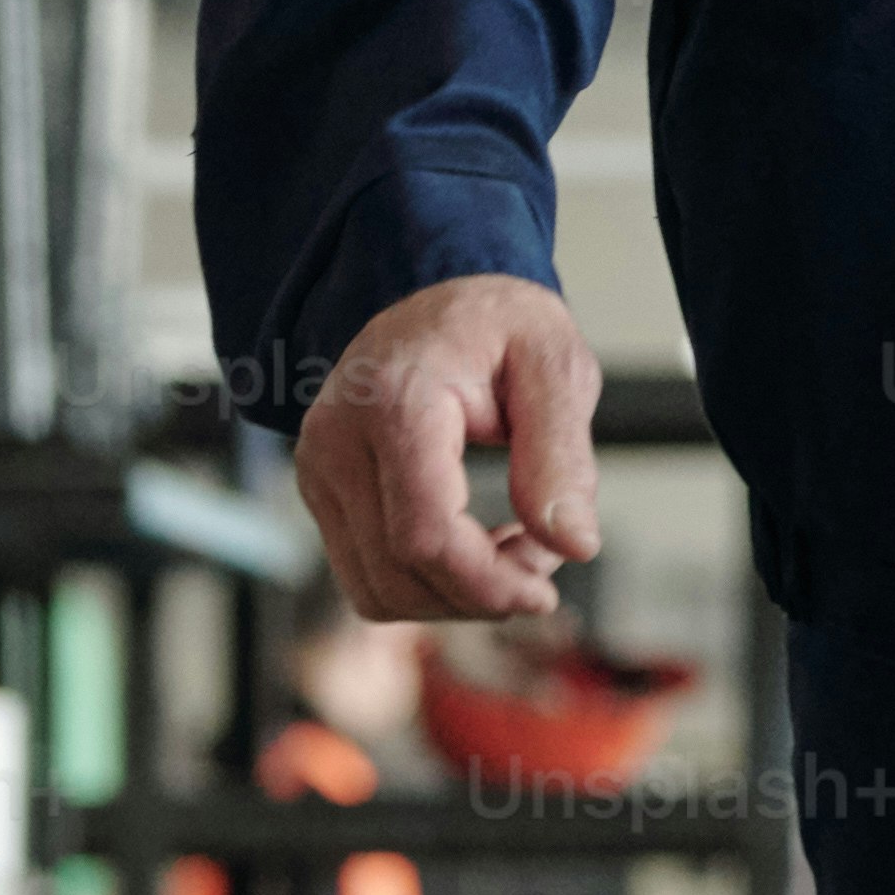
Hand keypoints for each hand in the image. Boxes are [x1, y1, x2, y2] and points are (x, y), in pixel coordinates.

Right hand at [293, 276, 600, 624]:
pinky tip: (477, 547)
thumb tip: (576, 546)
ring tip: (517, 546)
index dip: (486, 583)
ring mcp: (319, 470)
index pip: (424, 534)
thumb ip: (562, 456)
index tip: (545, 592)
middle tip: (546, 554)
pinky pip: (366, 573)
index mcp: (395, 404)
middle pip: (398, 571)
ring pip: (375, 588)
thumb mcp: (555, 365)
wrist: (436, 298)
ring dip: (454, 596)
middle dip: (481, 591)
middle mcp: (337, 442)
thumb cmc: (499, 324)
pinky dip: (425, 584)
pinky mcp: (321, 491)